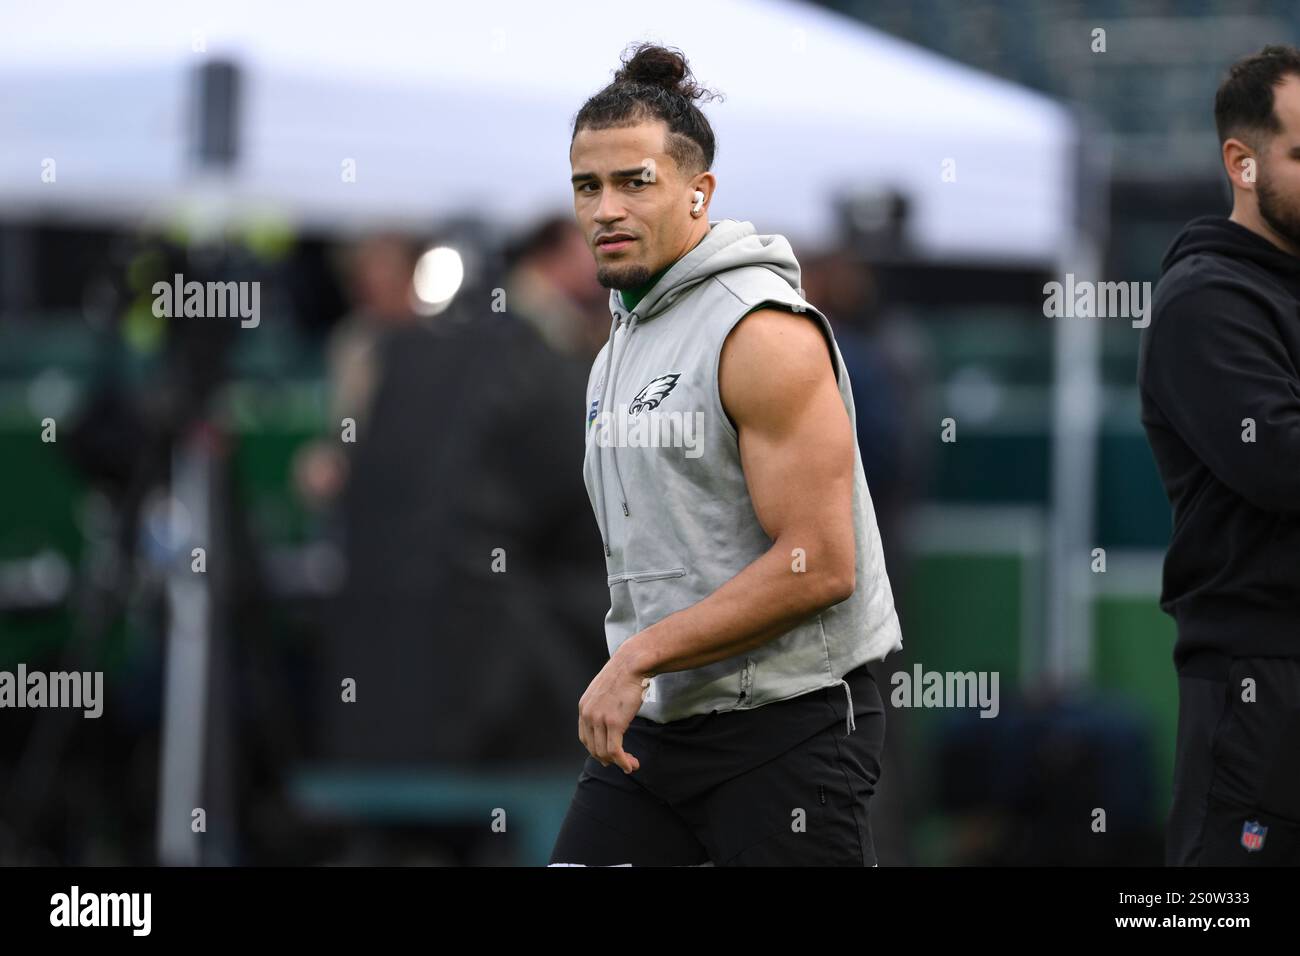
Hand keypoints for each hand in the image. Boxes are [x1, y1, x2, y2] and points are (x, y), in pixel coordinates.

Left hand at [578, 650, 651, 773]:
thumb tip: (610, 720)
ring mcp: (599, 719)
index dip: (597, 751)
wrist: (632, 663)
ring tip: (631, 765)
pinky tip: (630, 766)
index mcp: (583, 708)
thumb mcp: (605, 691)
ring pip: (604, 752)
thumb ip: (602, 706)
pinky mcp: (614, 722)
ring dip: (618, 763)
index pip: (585, 739)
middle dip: (608, 760)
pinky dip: (622, 762)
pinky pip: (615, 751)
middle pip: (593, 748)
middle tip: (624, 763)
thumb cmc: (624, 676)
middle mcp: (587, 714)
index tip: (609, 757)